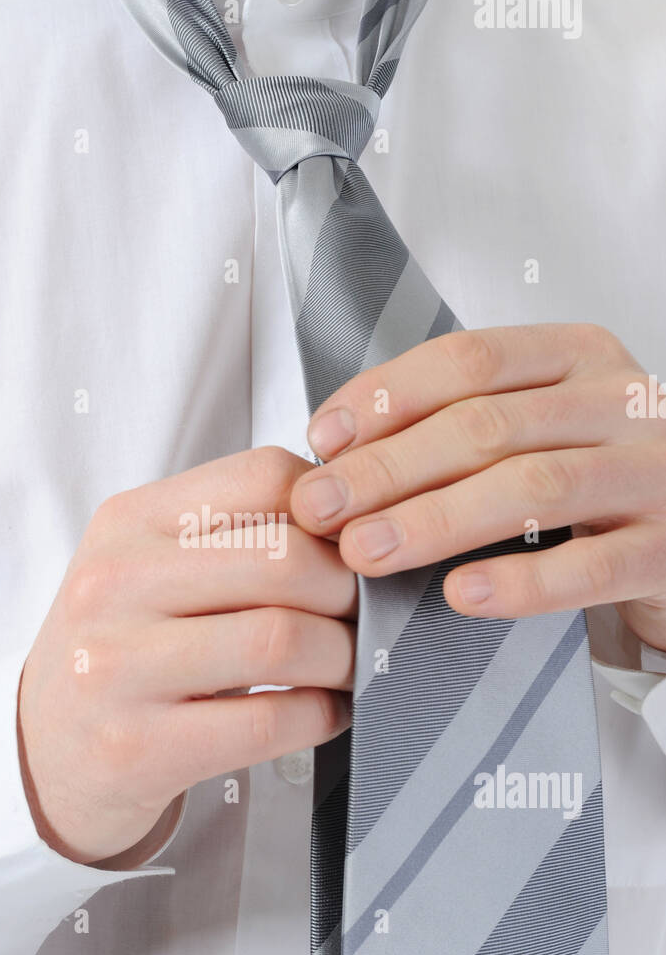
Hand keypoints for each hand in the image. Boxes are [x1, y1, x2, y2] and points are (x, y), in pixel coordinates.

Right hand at [18, 447, 354, 866]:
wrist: (43, 754)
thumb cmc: (120, 651)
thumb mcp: (150, 569)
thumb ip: (232, 537)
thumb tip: (357, 529)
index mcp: (128, 521)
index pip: (264, 478)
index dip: (335, 514)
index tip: (355, 548)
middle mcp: (113, 583)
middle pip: (284, 559)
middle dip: (350, 591)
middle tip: (367, 613)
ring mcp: (117, 667)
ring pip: (281, 640)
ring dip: (343, 657)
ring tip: (349, 665)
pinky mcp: (136, 746)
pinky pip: (267, 721)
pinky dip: (321, 716)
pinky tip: (324, 712)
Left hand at [289, 324, 665, 650]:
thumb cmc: (597, 484)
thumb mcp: (537, 430)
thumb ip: (459, 425)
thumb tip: (338, 451)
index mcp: (577, 359)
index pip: (468, 361)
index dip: (387, 398)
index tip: (323, 440)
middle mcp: (620, 402)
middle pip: (486, 425)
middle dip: (389, 469)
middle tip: (322, 509)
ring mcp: (654, 473)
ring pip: (533, 488)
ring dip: (436, 521)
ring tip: (367, 552)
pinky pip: (591, 566)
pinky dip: (521, 582)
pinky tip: (461, 595)